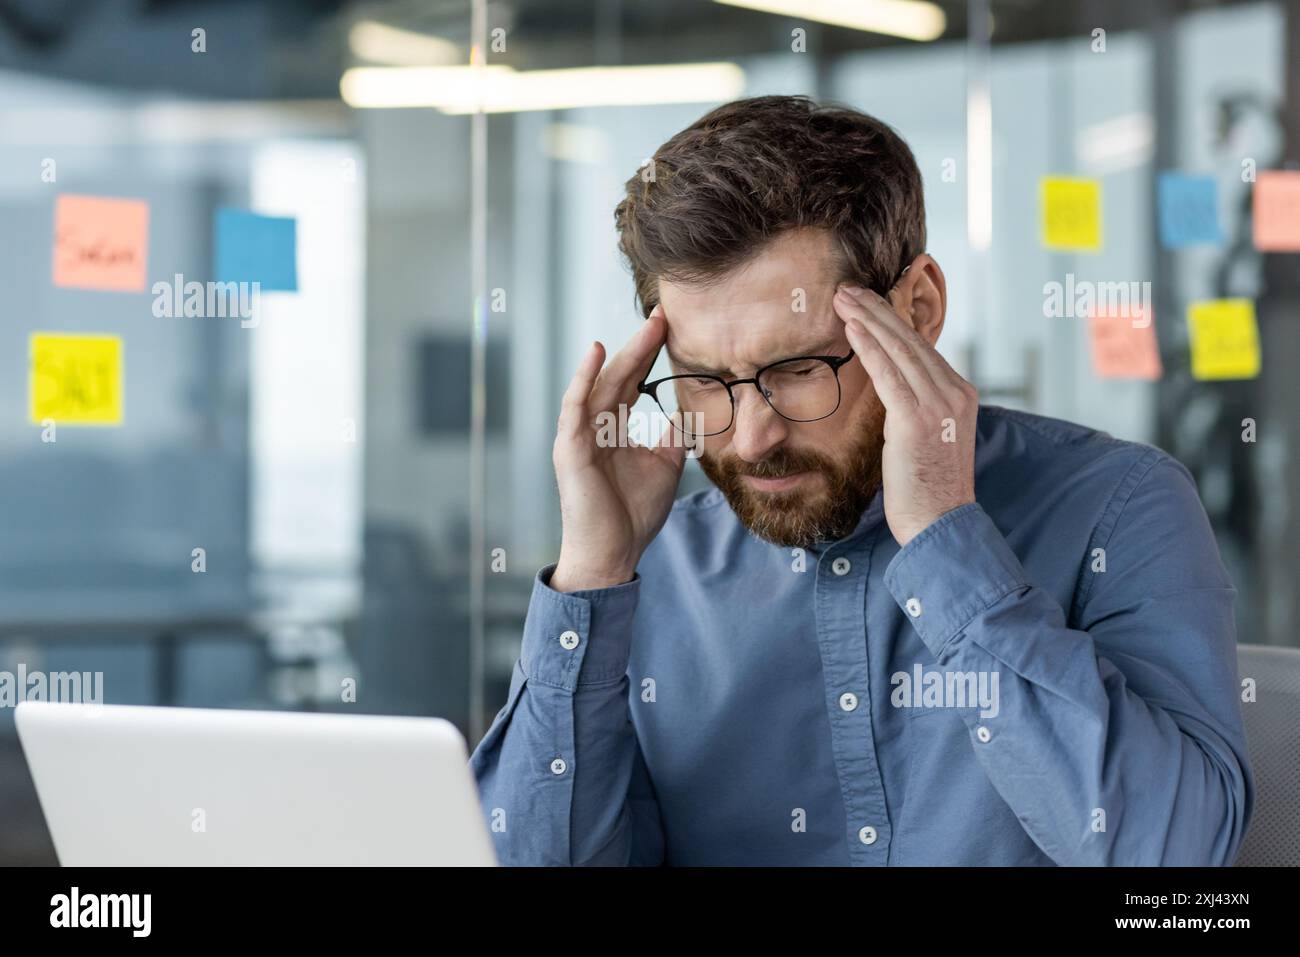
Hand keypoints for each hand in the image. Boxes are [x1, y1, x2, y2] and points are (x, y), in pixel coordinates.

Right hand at [550, 306, 689, 591]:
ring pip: (600, 384)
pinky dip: (583, 378)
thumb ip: (672, 436)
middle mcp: (593, 425)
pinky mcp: (569, 448)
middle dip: (641, 344)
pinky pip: (575, 406)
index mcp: (612, 428)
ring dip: (621, 354)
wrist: (614, 553)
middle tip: (664, 314)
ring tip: (645, 327)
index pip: (631, 381)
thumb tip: (685, 412)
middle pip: (618, 375)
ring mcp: (578, 435)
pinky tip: (596, 352)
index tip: (671, 325)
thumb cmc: (633, 514)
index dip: (649, 353)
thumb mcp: (665, 466)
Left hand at [833, 284, 976, 546]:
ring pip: (899, 350)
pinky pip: (888, 374)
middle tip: (848, 288)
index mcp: (960, 395)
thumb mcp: (927, 438)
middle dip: (877, 310)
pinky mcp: (917, 420)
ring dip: (868, 320)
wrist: (940, 524)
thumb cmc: (927, 489)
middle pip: (911, 341)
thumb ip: (914, 408)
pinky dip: (869, 347)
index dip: (892, 322)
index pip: (922, 349)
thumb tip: (890, 388)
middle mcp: (955, 393)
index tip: (867, 302)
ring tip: (843, 299)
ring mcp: (939, 405)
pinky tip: (852, 328)